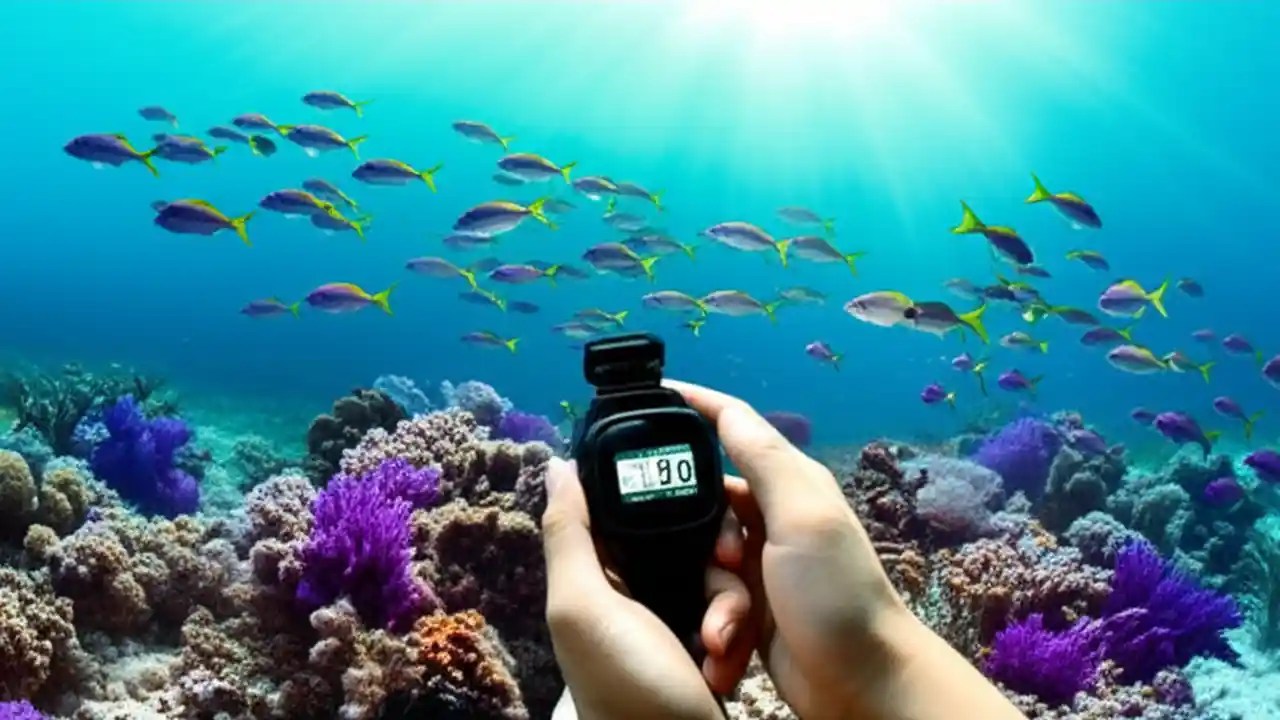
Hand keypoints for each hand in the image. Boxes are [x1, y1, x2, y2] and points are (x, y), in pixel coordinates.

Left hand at [541, 457, 756, 719]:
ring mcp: (671, 616)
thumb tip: (555, 461)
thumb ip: (569, 534)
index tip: (696, 490)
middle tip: (722, 572)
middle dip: (711, 553)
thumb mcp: (585, 607)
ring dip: (728, 599)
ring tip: (720, 638)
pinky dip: (736, 625)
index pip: (625, 507)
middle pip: (682, 534)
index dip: (659, 493)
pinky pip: (733, 606)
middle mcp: (629, 589)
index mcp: (592, 574)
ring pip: (716, 569)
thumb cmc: (628, 685)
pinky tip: (727, 652)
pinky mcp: (707, 641)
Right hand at [666, 380, 911, 718]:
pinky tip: (723, 650)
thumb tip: (721, 406)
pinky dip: (713, 628)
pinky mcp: (749, 610)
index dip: (691, 406)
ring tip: (725, 628)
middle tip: (719, 568)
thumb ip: (764, 459)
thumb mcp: (802, 515)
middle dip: (695, 541)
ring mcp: (759, 566)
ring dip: (708, 598)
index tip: (644, 400)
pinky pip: (708, 605)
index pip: (731, 426)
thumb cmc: (836, 595)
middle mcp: (771, 517)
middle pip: (702, 504)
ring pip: (699, 561)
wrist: (862, 686)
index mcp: (787, 483)